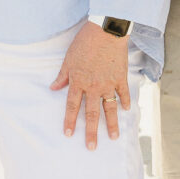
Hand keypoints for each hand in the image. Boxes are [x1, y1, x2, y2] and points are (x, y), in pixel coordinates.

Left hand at [51, 22, 131, 149]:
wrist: (106, 31)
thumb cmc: (84, 42)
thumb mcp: (68, 59)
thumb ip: (62, 76)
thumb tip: (53, 88)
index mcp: (78, 82)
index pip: (73, 106)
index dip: (70, 121)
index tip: (69, 134)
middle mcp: (93, 87)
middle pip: (92, 113)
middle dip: (91, 132)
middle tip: (91, 147)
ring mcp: (108, 83)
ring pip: (110, 108)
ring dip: (111, 124)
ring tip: (114, 138)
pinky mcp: (121, 77)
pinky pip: (123, 93)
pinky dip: (125, 102)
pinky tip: (126, 111)